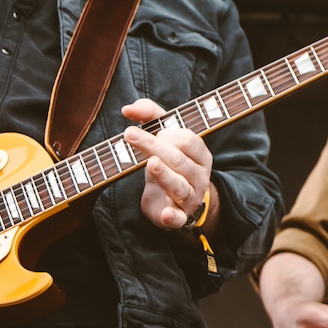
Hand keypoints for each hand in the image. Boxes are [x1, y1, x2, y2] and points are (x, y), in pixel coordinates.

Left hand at [122, 100, 213, 230]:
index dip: (166, 133)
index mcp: (200, 153)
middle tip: (130, 135)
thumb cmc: (171, 160)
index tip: (143, 129)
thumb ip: (149, 116)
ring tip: (150, 164)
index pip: (187, 139)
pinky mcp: (181, 216)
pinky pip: (180, 218)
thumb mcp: (164, 136)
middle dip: (154, 147)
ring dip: (165, 176)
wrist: (179, 199)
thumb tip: (127, 108)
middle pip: (178, 159)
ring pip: (180, 186)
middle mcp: (199, 174)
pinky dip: (173, 217)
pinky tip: (166, 214)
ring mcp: (192, 196)